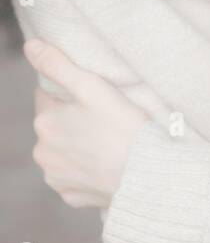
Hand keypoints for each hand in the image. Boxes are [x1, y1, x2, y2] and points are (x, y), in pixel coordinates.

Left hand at [24, 39, 148, 206]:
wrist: (145, 176)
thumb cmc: (122, 127)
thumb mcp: (91, 87)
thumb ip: (57, 64)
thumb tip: (30, 46)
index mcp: (45, 122)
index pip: (48, 96)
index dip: (70, 93)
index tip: (93, 97)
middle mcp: (42, 153)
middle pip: (54, 126)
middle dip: (72, 122)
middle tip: (104, 120)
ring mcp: (56, 178)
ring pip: (62, 152)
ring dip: (77, 147)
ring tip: (107, 143)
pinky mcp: (71, 197)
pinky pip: (74, 178)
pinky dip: (85, 171)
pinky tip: (105, 165)